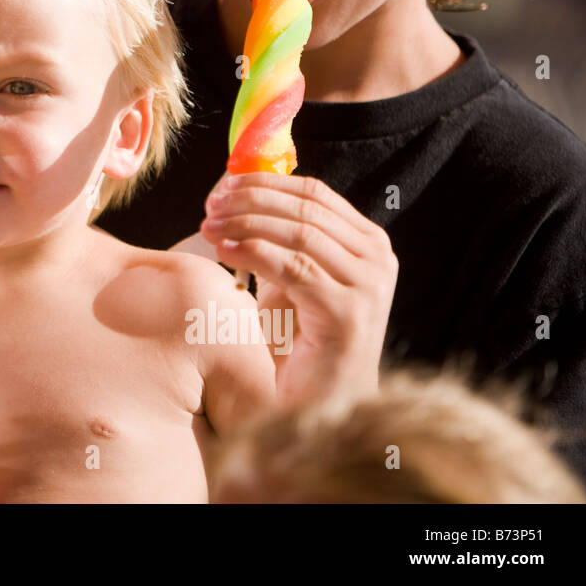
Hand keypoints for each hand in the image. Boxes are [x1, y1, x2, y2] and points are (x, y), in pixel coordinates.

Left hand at [200, 172, 397, 405]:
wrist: (321, 403)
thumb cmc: (299, 339)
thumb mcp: (293, 276)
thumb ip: (280, 236)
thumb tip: (236, 190)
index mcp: (369, 243)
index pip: (315, 193)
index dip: (266, 183)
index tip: (223, 185)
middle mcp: (377, 260)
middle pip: (305, 209)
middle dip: (251, 200)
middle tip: (210, 205)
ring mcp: (368, 287)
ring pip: (298, 234)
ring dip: (246, 224)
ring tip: (209, 227)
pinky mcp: (347, 313)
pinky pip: (292, 269)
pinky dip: (252, 252)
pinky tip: (223, 251)